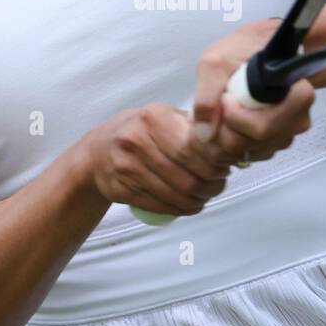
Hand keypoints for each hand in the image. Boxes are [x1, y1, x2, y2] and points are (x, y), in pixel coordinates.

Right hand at [85, 105, 232, 216]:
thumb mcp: (161, 116)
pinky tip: (190, 203)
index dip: (216, 163)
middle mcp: (137, 142)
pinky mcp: (122, 190)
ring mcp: (127, 168)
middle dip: (212, 185)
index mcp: (153, 118)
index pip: (195, 149)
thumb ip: (191, 124)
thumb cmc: (138, 131)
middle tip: (220, 183)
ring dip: (199, 200)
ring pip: (177, 195)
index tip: (225, 166)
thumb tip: (228, 138)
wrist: (97, 151)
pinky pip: (161, 206)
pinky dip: (182, 209)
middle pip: (189, 176)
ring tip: (207, 194)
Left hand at [188, 19, 315, 167]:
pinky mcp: (275, 142)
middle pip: (252, 143)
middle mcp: (298, 119)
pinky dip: (231, 143)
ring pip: (249, 152)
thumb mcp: (216, 63)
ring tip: (221, 110)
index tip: (226, 97)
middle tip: (219, 104)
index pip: (262, 127)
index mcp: (297, 95)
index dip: (236, 118)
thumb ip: (207, 96)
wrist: (258, 48)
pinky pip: (249, 154)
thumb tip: (205, 134)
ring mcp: (287, 133)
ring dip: (226, 137)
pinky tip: (227, 121)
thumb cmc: (243, 49)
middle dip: (225, 129)